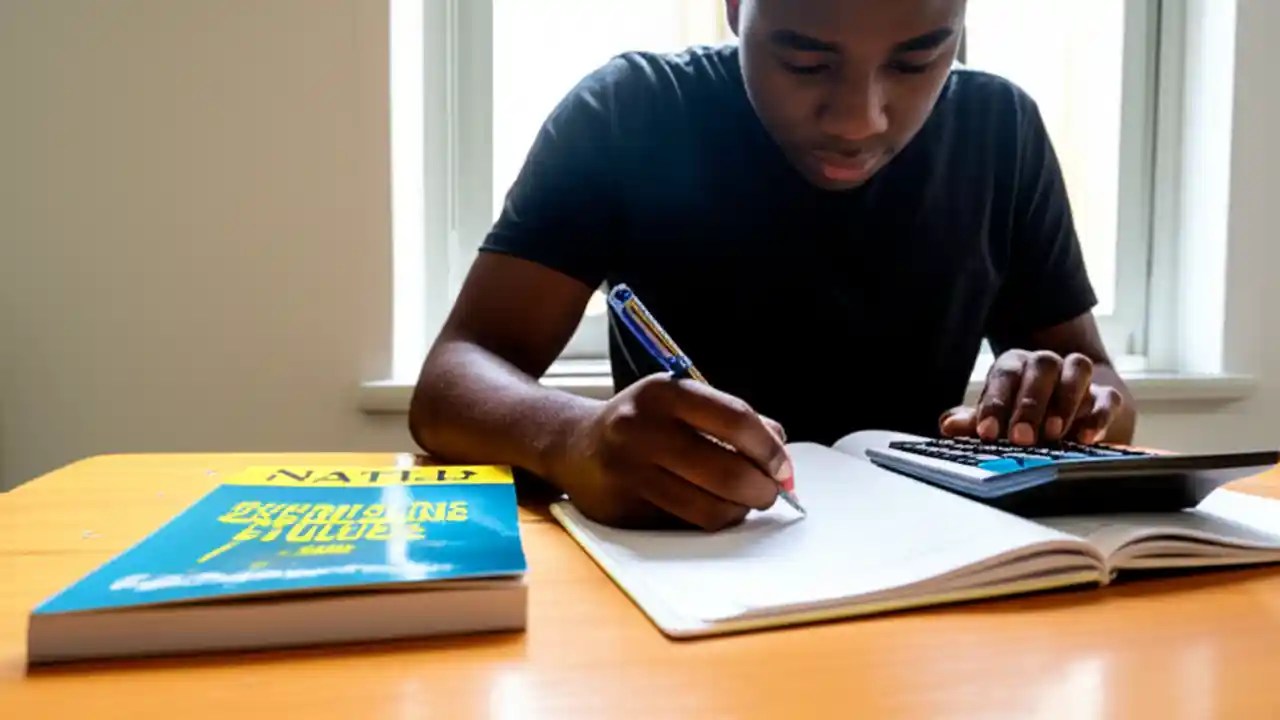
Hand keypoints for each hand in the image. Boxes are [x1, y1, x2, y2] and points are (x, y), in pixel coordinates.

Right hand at [555, 373, 790, 530]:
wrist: (572, 445)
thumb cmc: (641, 422)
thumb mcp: (680, 401)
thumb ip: (731, 418)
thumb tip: (779, 448)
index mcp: (663, 392)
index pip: (734, 419)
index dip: (768, 448)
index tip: (782, 466)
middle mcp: (641, 429)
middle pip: (726, 470)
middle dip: (761, 489)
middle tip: (769, 493)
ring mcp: (629, 472)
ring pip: (708, 508)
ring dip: (738, 512)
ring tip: (741, 504)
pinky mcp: (623, 508)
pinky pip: (683, 525)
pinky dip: (706, 521)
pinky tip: (707, 508)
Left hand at [939, 350, 1124, 445]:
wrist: (1069, 415)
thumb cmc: (1020, 416)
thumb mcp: (995, 419)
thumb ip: (973, 422)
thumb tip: (948, 425)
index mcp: (1014, 367)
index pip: (1004, 375)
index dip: (995, 403)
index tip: (987, 433)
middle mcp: (1047, 365)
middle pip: (1042, 366)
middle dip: (1030, 403)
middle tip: (1021, 438)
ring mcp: (1078, 377)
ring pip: (1077, 368)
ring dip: (1065, 401)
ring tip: (1053, 434)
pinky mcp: (1106, 395)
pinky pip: (1108, 397)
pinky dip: (1098, 416)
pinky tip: (1086, 438)